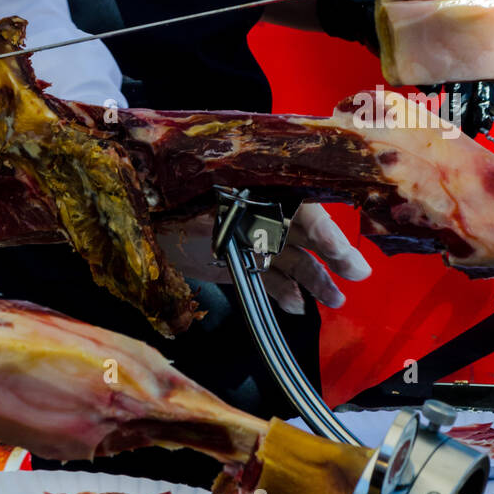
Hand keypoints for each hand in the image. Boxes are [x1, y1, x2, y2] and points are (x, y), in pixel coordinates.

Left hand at [156, 204, 369, 312]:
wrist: (136, 225)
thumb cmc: (170, 206)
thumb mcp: (211, 210)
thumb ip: (250, 221)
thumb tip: (283, 235)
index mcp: (255, 187)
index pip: (299, 204)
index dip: (323, 227)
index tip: (339, 250)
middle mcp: (257, 210)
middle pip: (303, 231)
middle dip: (332, 252)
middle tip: (358, 274)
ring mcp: (247, 238)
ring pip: (291, 258)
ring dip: (313, 279)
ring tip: (336, 300)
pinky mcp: (236, 263)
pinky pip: (268, 277)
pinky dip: (284, 292)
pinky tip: (297, 306)